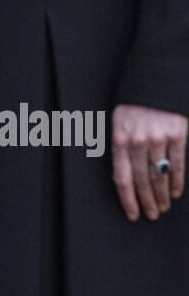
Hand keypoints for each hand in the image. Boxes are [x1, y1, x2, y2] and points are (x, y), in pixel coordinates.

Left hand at [111, 103, 186, 221]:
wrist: (155, 79)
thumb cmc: (134, 104)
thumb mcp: (118, 123)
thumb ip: (120, 148)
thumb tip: (121, 178)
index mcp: (119, 139)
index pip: (122, 178)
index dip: (127, 200)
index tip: (132, 214)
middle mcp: (138, 141)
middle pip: (142, 181)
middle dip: (147, 202)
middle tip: (152, 215)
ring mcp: (158, 138)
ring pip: (159, 175)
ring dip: (162, 196)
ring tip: (163, 207)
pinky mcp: (177, 134)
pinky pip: (176, 164)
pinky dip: (176, 181)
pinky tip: (176, 192)